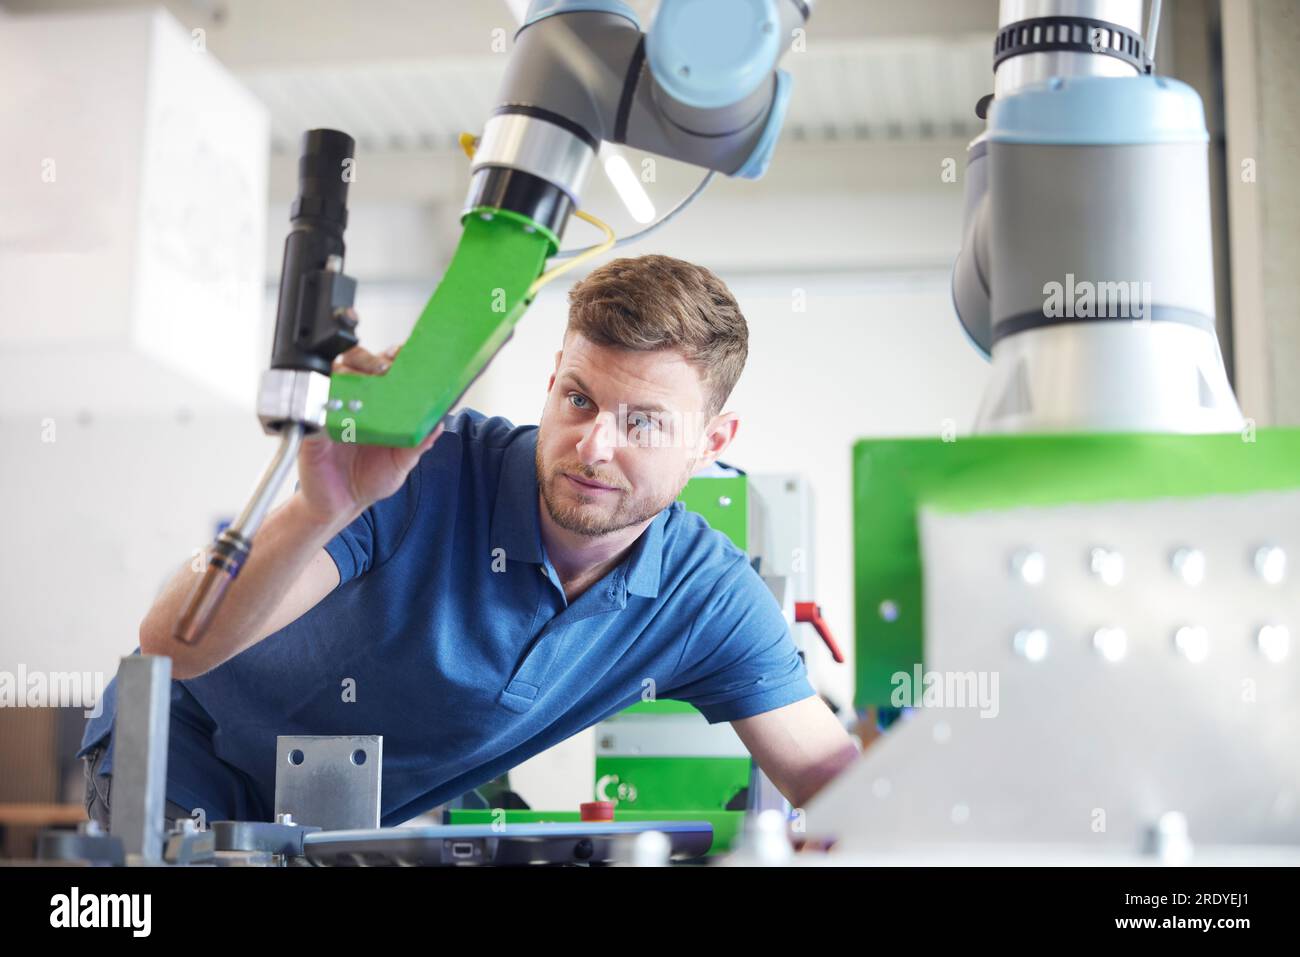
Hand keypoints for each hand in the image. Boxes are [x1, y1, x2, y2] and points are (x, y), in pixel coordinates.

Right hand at [297, 336, 443, 525]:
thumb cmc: (369, 480)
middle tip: (384, 370)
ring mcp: (330, 410)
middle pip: (356, 363)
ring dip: (349, 374)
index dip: (392, 357)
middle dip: (370, 360)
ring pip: (333, 376)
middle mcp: (353, 402)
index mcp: (377, 405)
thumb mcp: (401, 463)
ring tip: (364, 388)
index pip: (382, 368)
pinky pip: (312, 408)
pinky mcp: (311, 427)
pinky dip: (324, 404)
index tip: (403, 356)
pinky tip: (337, 408)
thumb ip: (418, 443)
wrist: (340, 506)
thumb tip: (439, 423)